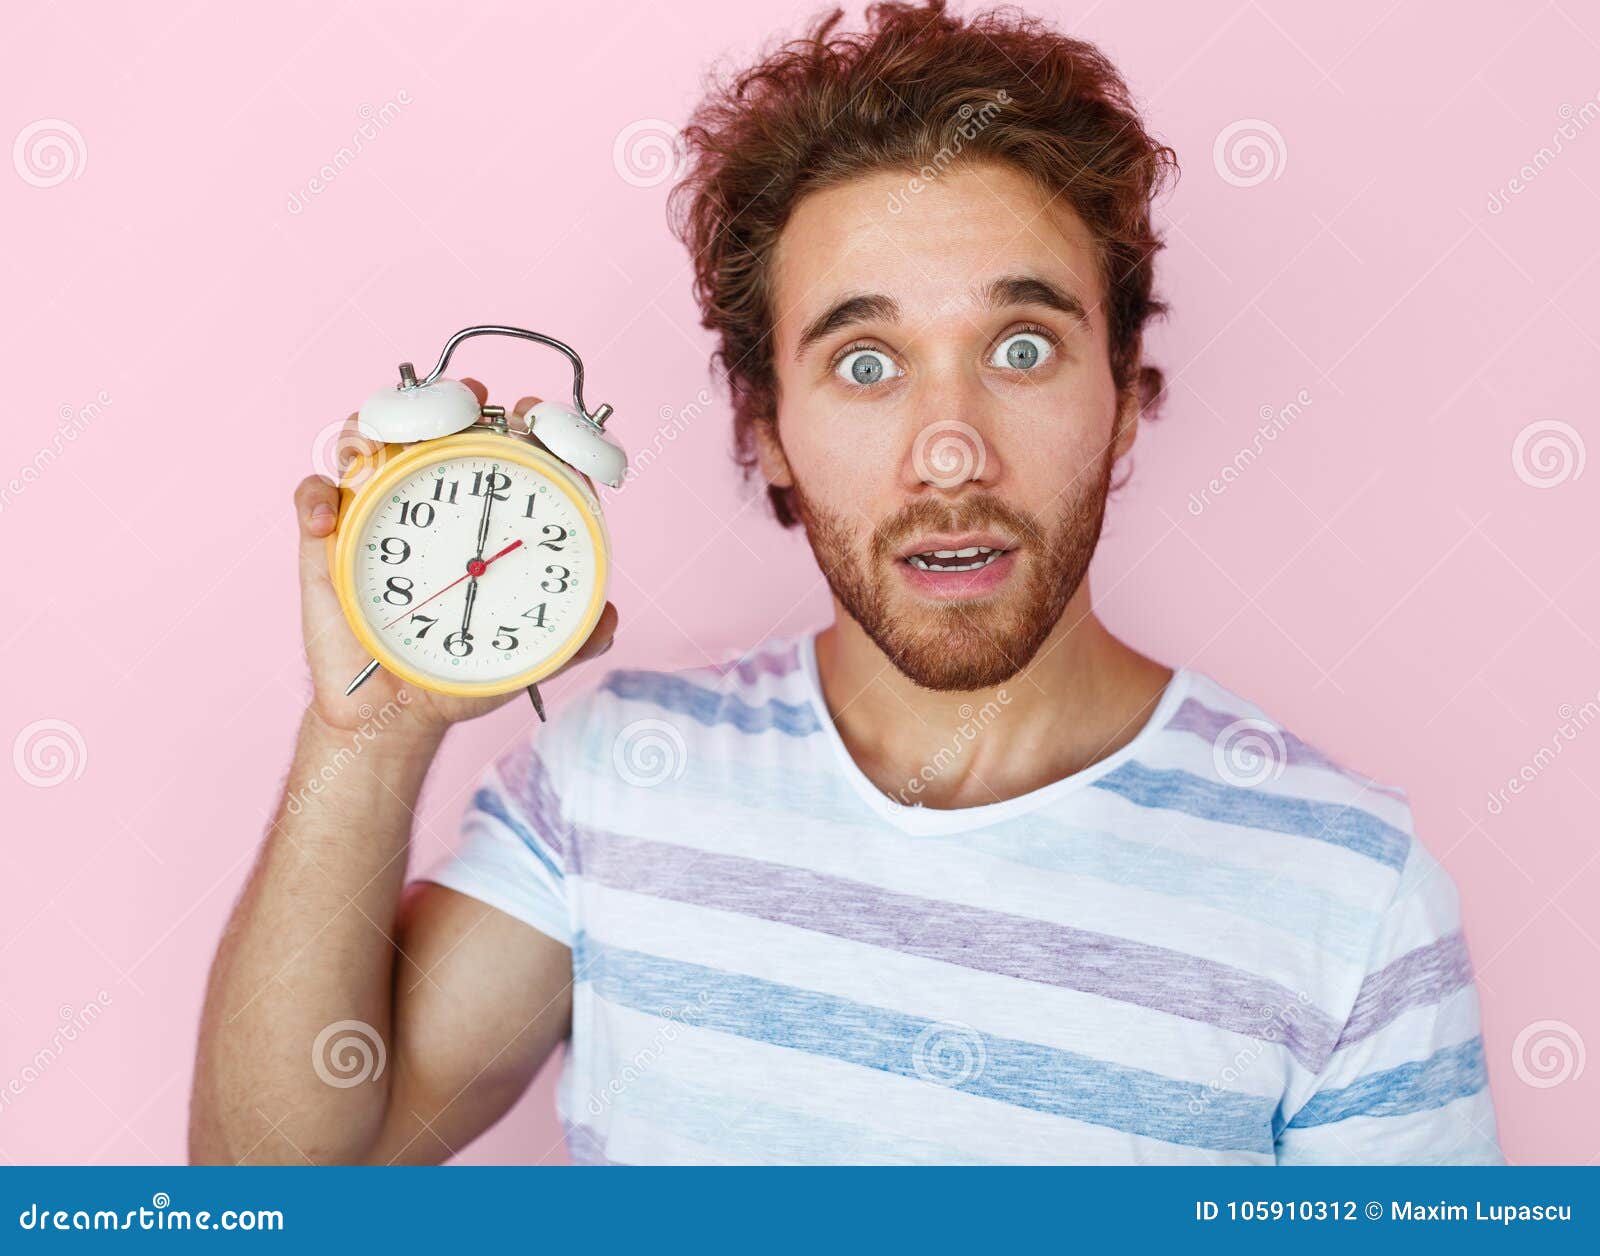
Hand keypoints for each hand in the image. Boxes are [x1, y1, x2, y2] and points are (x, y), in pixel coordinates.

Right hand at [294, 385, 617, 735]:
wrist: (394, 713)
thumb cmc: (458, 670)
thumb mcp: (527, 653)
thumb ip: (574, 637)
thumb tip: (609, 617)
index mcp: (478, 520)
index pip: (498, 450)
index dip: (519, 423)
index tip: (535, 416)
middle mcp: (426, 503)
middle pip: (431, 424)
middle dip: (447, 399)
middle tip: (468, 404)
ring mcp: (374, 513)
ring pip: (365, 439)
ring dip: (372, 426)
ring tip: (382, 444)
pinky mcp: (326, 538)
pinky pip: (313, 495)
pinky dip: (315, 499)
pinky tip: (325, 524)